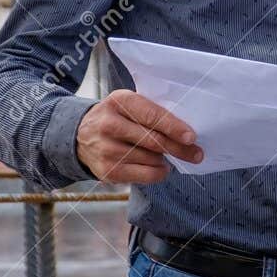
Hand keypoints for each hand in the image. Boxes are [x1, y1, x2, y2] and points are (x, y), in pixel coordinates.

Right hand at [75, 90, 201, 183]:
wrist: (79, 135)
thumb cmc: (116, 117)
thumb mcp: (129, 104)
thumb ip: (152, 112)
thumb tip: (186, 132)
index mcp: (120, 101)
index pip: (151, 115)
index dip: (173, 127)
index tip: (191, 136)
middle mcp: (110, 125)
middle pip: (153, 140)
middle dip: (178, 148)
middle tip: (196, 154)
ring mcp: (106, 150)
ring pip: (151, 159)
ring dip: (165, 159)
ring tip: (168, 155)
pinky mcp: (107, 171)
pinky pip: (144, 175)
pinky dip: (157, 173)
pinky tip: (159, 166)